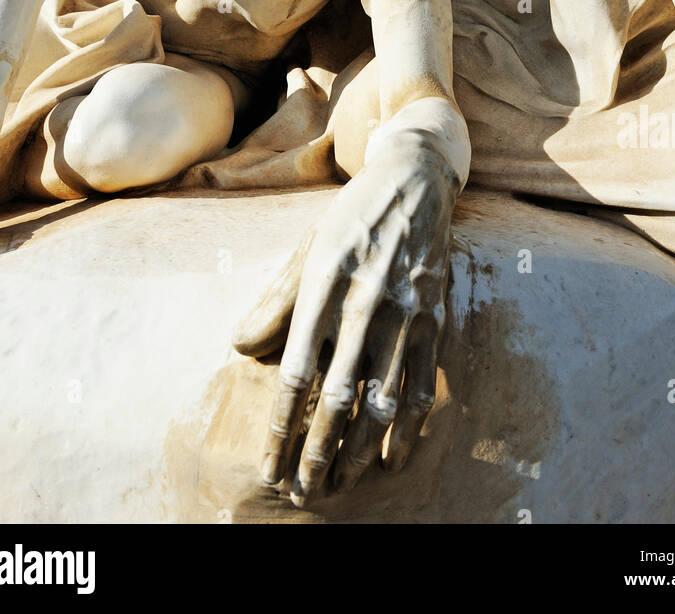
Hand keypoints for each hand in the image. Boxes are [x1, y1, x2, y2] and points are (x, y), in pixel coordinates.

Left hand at [232, 136, 456, 504]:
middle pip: (336, 398)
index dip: (281, 427)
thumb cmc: (350, 219)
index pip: (296, 373)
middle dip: (315, 453)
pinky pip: (422, 386)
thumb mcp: (306, 249)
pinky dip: (407, 428)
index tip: (269, 466)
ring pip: (380, 401)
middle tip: (301, 492)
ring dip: (356, 450)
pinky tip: (390, 457)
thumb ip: (276, 301)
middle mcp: (363, 304)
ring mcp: (404, 314)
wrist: (414, 181)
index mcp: (323, 286)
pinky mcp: (434, 319)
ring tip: (337, 482)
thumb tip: (241, 348)